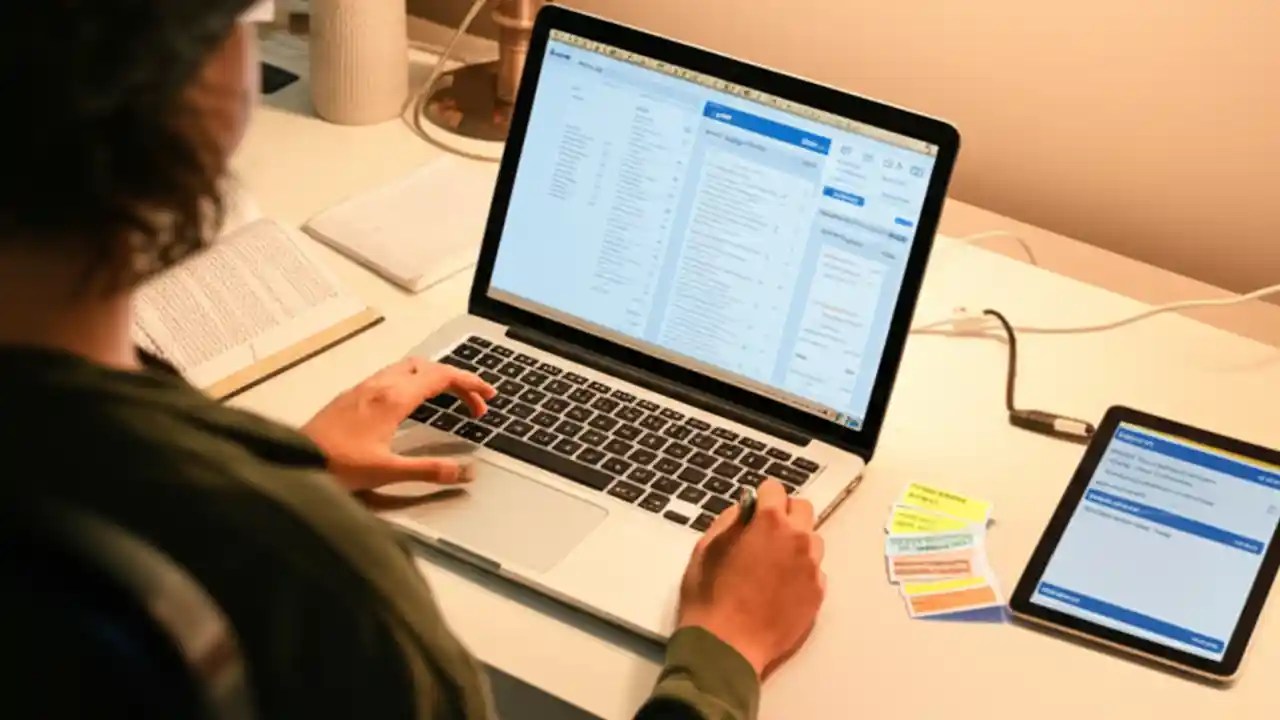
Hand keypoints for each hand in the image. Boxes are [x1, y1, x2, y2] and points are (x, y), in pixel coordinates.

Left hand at [303, 357, 495, 491]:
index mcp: (393, 398)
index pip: (442, 377)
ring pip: (408, 368)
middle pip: (428, 367)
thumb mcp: (388, 472)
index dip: (471, 383)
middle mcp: (379, 386)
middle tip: (475, 402)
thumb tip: (463, 472)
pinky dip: (413, 382)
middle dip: (457, 380)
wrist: (292, 459)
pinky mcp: (351, 396)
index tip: (489, 395)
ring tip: (450, 398)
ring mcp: (363, 388)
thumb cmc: (335, 465)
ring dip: (434, 378)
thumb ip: (429, 470)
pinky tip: (412, 403)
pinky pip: (391, 376)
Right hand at [676, 480, 825, 677]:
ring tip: (773, 563)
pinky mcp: (818, 594)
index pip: (775, 488)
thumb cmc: (710, 598)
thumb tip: (744, 509)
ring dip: (796, 543)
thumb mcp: (706, 549)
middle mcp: (798, 539)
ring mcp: (812, 568)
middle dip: (785, 513)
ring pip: (812, 540)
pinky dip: (801, 572)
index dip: (762, 496)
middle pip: (803, 508)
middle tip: (765, 531)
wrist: (727, 648)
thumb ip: (729, 521)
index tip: (755, 507)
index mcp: (769, 523)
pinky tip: (780, 587)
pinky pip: (815, 571)